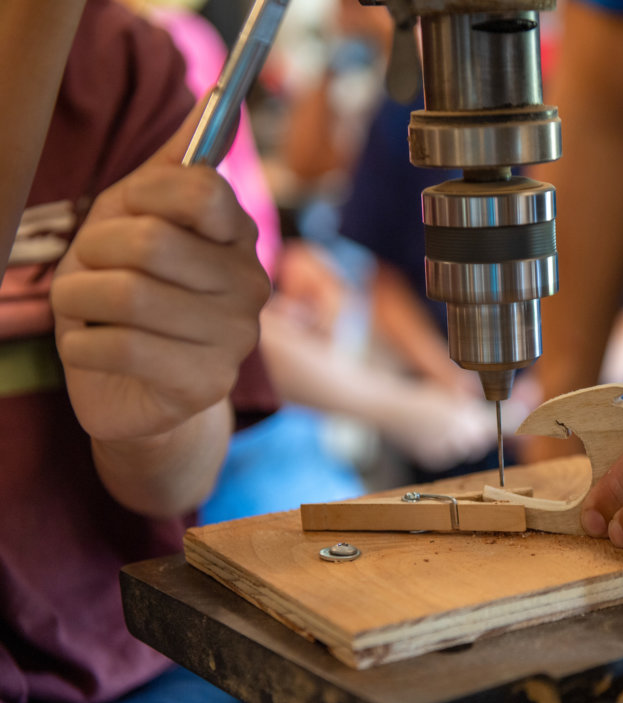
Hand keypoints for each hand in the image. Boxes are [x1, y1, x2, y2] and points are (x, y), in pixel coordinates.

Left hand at [50, 105, 269, 445]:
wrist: (133, 387)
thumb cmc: (132, 293)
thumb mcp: (142, 221)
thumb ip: (175, 168)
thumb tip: (217, 100)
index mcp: (239, 239)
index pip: (204, 191)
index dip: (144, 195)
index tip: (126, 211)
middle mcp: (251, 288)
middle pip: (150, 243)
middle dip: (92, 253)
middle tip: (90, 269)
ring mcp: (234, 340)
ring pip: (125, 297)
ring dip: (77, 299)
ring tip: (86, 309)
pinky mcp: (205, 386)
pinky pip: (115, 348)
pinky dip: (80, 345)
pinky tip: (94, 348)